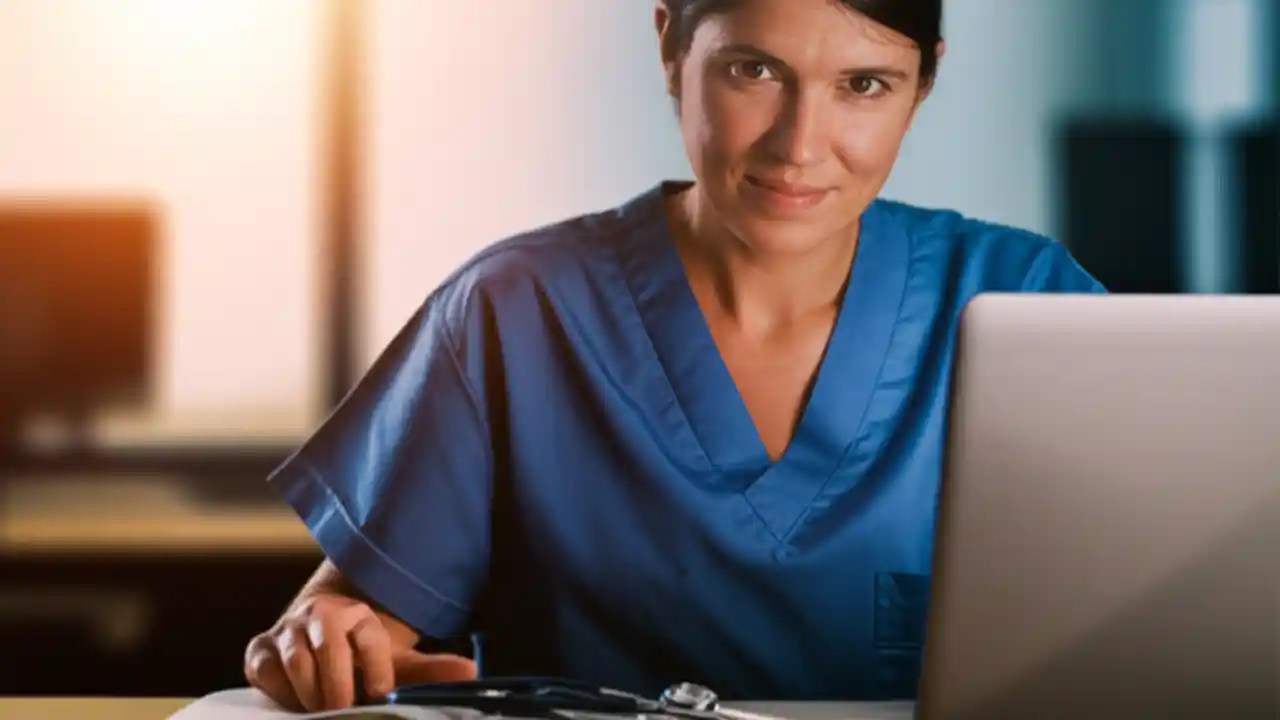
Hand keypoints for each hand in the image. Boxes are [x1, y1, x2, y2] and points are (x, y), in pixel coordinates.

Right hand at [244, 593, 476, 711]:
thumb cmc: (360, 659)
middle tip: (344, 712)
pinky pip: (266, 673)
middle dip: (339, 691)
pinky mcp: (260, 650)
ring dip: (311, 696)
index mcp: (360, 616)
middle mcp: (322, 614)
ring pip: (297, 663)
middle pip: (330, 651)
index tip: (379, 694)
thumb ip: (430, 672)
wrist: (315, 642)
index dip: (377, 674)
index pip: (371, 640)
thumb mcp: (396, 663)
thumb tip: (472, 673)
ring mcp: (287, 630)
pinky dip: (281, 695)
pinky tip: (296, 707)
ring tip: (324, 713)